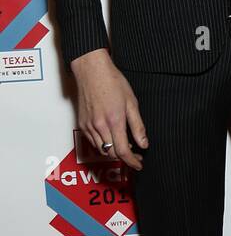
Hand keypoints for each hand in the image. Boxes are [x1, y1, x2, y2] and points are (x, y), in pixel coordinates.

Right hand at [71, 48, 147, 169]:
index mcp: (114, 121)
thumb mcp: (132, 103)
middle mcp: (99, 126)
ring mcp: (88, 126)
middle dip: (125, 157)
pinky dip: (103, 144)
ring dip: (114, 152)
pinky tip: (112, 137)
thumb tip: (144, 144)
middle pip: (111, 153)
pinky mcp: (82, 124)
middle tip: (136, 154)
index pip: (122, 151)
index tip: (139, 164)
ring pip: (101, 149)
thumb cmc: (112, 82)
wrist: (91, 71)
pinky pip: (93, 142)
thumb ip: (138, 126)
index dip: (132, 161)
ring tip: (126, 145)